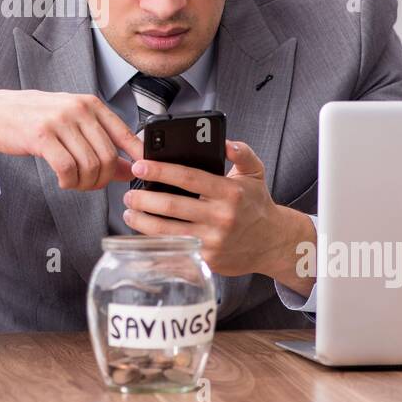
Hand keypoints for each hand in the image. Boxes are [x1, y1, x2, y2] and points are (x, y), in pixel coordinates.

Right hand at [0, 90, 143, 190]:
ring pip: (90, 166)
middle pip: (108, 157)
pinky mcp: (42, 136)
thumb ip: (101, 144)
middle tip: (91, 184)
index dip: (136, 157)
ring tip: (74, 182)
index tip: (138, 172)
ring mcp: (60, 121)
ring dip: (85, 184)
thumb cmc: (36, 118)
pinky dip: (68, 182)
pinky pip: (67, 169)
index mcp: (91, 104)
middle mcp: (78, 109)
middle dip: (103, 179)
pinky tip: (63, 180)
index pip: (125, 134)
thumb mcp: (73, 125)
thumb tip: (129, 169)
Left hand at [122, 138, 315, 288]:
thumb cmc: (258, 206)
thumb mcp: (255, 173)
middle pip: (172, 206)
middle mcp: (220, 217)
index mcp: (229, 192)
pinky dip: (155, 246)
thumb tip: (226, 142)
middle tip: (128, 194)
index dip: (160, 171)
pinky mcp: (207, 260)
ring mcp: (213, 241)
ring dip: (143, 222)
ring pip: (168, 232)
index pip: (188, 177)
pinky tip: (141, 239)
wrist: (273, 243)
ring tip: (129, 212)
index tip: (140, 166)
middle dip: (143, 199)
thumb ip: (241, 153)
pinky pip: (175, 252)